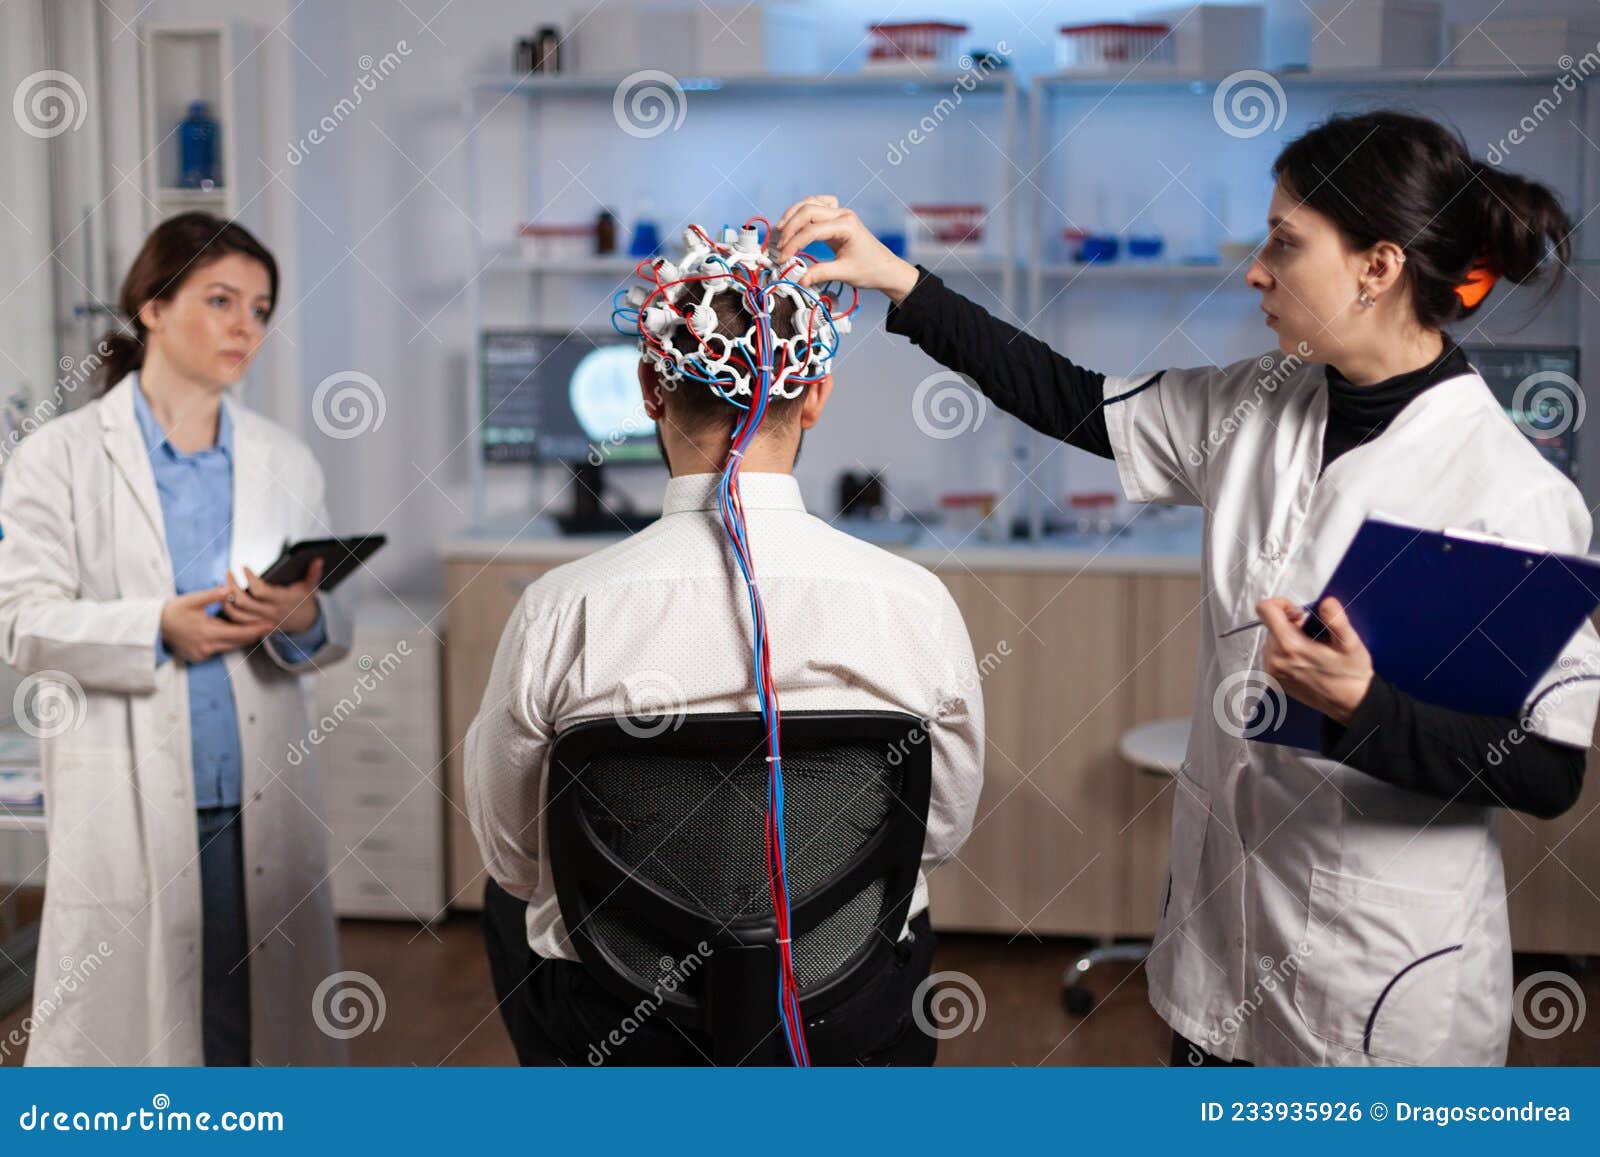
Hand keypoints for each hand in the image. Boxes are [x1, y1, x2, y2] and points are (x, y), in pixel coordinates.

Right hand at [160, 585, 275, 663]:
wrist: (153, 626)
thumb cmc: (173, 610)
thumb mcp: (192, 600)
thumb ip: (212, 595)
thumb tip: (229, 589)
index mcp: (207, 632)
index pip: (239, 633)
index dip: (256, 629)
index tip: (270, 625)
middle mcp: (207, 647)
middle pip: (237, 642)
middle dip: (254, 634)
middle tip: (270, 626)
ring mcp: (202, 654)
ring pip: (229, 647)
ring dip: (242, 639)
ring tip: (258, 630)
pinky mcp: (199, 657)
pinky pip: (219, 650)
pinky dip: (228, 642)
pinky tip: (237, 635)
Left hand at [219, 559, 323, 635]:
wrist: (304, 622)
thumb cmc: (304, 599)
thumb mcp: (310, 586)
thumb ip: (313, 573)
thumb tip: (318, 559)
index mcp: (282, 601)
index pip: (261, 592)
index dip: (250, 579)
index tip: (244, 567)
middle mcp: (270, 613)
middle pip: (243, 602)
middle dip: (232, 586)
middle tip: (227, 572)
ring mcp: (262, 621)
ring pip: (237, 614)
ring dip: (226, 599)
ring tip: (223, 585)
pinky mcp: (257, 626)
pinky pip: (238, 622)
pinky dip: (229, 611)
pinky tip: (225, 598)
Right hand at [770, 195, 919, 302]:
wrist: (886, 268)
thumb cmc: (870, 269)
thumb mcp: (844, 273)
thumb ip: (820, 273)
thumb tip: (800, 279)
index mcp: (846, 226)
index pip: (812, 230)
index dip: (794, 244)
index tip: (784, 258)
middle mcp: (843, 215)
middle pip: (807, 211)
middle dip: (789, 227)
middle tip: (779, 246)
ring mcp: (840, 213)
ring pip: (810, 203)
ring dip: (793, 214)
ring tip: (780, 229)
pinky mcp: (837, 217)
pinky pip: (817, 204)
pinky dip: (803, 210)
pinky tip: (795, 220)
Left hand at [1257, 596, 1373, 724]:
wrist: (1350, 703)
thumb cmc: (1350, 675)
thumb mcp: (1350, 643)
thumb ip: (1336, 620)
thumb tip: (1326, 603)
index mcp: (1290, 647)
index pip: (1265, 610)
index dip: (1281, 604)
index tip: (1298, 612)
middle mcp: (1275, 660)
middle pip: (1271, 625)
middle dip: (1290, 624)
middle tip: (1313, 634)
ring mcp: (1272, 671)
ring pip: (1272, 639)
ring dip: (1288, 637)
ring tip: (1311, 649)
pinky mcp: (1273, 679)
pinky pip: (1273, 654)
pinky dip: (1286, 651)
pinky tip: (1305, 660)